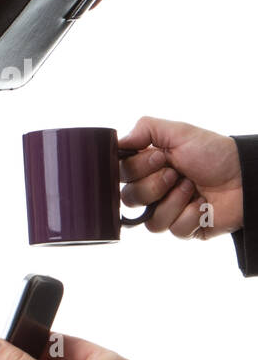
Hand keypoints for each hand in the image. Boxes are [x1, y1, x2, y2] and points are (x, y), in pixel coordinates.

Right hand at [119, 116, 242, 237]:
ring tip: (193, 188)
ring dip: (174, 201)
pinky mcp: (183, 229)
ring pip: (149, 220)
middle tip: (177, 174)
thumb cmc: (214, 153)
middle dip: (155, 185)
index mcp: (147, 169)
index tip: (160, 158)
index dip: (136, 169)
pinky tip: (202, 203)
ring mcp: (167, 211)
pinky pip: (173, 230)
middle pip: (129, 199)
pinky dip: (190, 215)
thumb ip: (145, 129)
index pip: (120, 176)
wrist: (245, 176)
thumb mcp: (179, 132)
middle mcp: (153, 191)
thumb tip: (116, 141)